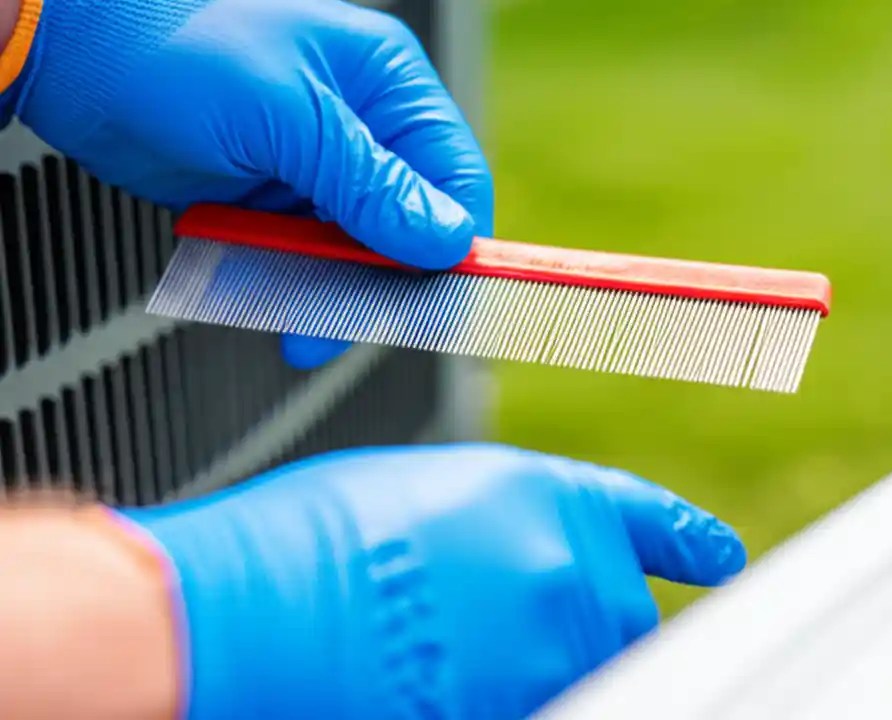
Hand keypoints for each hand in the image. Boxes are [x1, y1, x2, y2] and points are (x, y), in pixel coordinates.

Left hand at [6, 0, 492, 368]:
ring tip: (306, 325)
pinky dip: (294, 286)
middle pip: (410, 223)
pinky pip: (306, 259)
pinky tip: (278, 303)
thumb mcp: (287, 117)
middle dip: (386, 278)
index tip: (440, 292)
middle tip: (361, 321)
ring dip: (335, 293)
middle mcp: (362, 126)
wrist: (75, 59)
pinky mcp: (276, 201)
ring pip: (358, 252)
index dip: (452, 239)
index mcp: (386, 84)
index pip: (454, 174)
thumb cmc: (175, 47)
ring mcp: (318, 166)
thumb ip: (369, 184)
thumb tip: (442, 239)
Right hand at [119, 445, 746, 719]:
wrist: (239, 614)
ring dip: (547, 665)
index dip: (689, 540)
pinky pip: (552, 700)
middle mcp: (566, 571)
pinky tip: (450, 678)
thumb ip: (508, 523)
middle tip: (510, 624)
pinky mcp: (513, 707)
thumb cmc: (307, 541)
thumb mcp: (427, 494)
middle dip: (587, 619)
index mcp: (545, 495)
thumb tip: (533, 555)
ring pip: (591, 666)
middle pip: (625, 615)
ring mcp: (546, 652)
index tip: (721, 559)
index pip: (647, 519)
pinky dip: (521, 692)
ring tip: (460, 651)